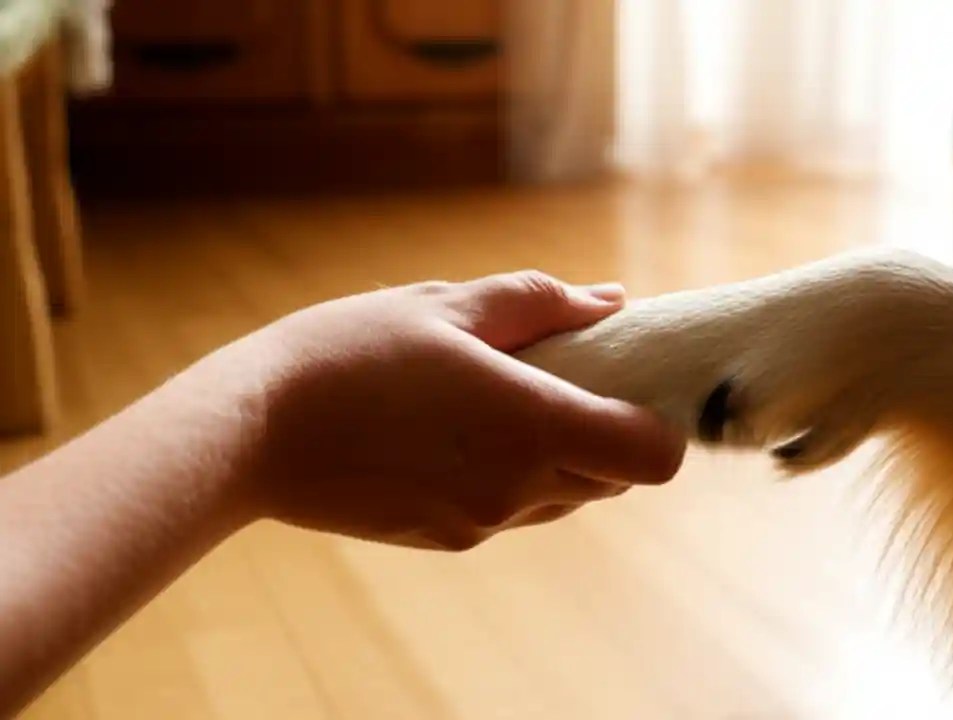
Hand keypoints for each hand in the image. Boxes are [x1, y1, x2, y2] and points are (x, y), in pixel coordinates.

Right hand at [180, 271, 686, 549]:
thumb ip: (542, 303)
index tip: (632, 383)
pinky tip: (456, 433)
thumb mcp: (448, 304)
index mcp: (531, 426)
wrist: (250, 430)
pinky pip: (512, 510)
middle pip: (615, 478)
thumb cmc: (349, 351)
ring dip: (562, 454)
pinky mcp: (446, 540)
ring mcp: (481, 523)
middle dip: (609, 431)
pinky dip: (512, 476)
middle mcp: (517, 488)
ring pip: (566, 497)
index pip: (654, 457)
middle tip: (567, 378)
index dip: (660, 422)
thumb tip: (612, 300)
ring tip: (503, 400)